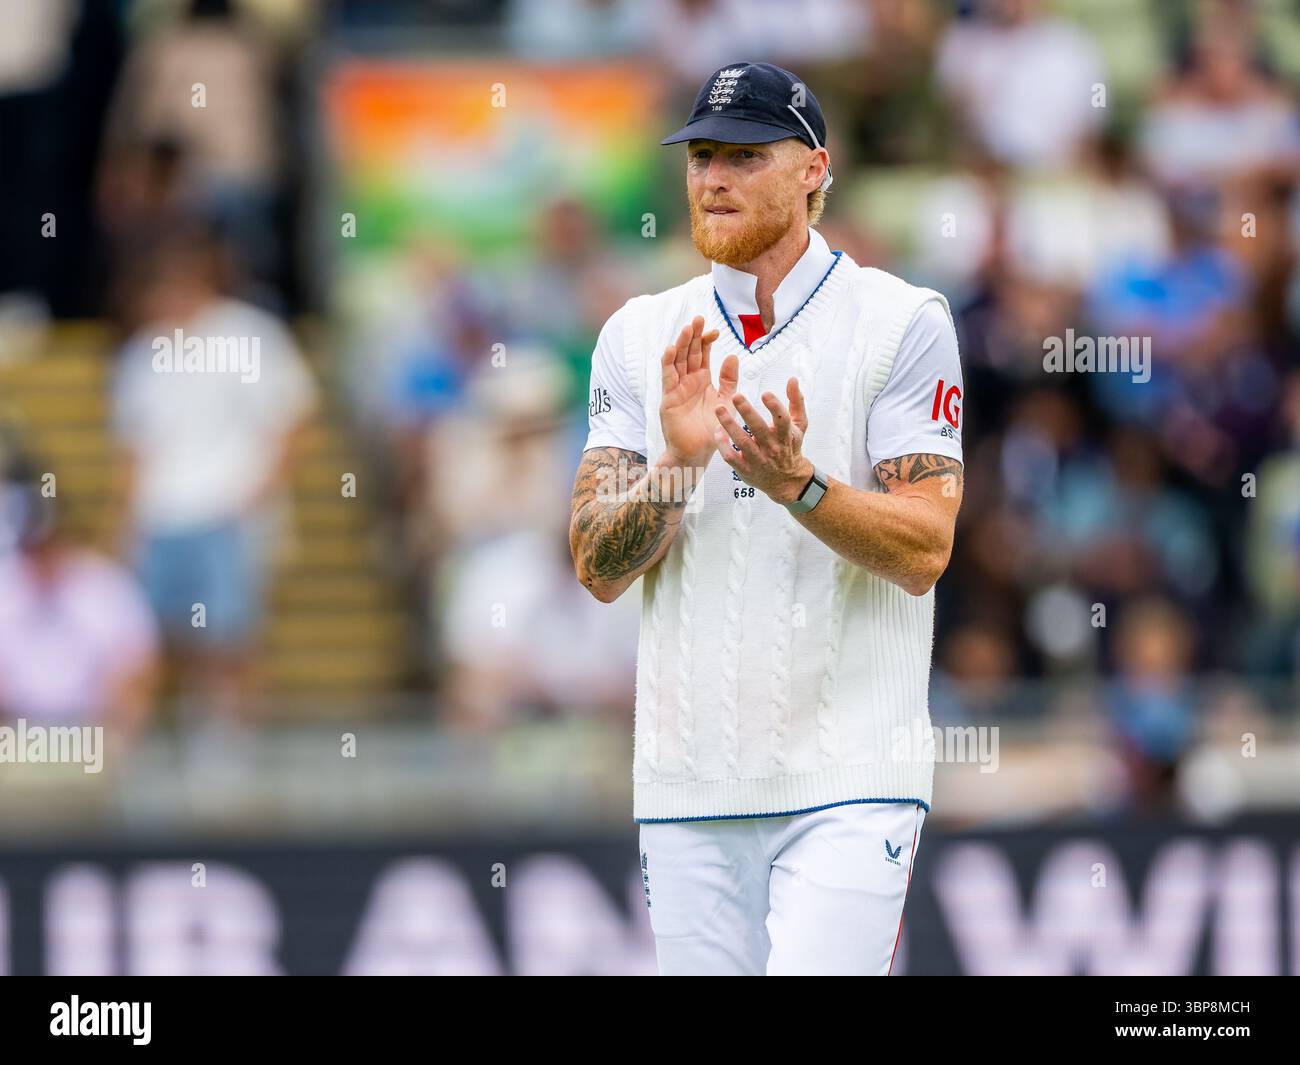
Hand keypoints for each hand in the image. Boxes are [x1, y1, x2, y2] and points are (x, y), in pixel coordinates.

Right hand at [659, 316, 737, 469]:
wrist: (698, 453)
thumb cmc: (712, 429)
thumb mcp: (726, 400)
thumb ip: (729, 380)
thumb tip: (732, 355)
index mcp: (701, 379)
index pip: (702, 354)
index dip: (706, 341)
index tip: (715, 330)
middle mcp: (687, 381)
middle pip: (689, 353)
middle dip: (693, 336)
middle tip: (698, 318)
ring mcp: (676, 388)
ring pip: (677, 361)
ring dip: (681, 344)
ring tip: (687, 328)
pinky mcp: (668, 399)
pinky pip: (667, 378)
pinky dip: (668, 363)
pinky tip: (671, 349)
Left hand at [713, 377, 813, 503]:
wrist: (786, 480)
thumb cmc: (790, 446)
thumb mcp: (799, 425)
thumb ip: (796, 401)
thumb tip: (792, 380)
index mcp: (786, 435)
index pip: (782, 420)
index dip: (775, 407)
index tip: (765, 393)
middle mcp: (772, 447)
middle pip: (759, 429)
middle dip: (747, 412)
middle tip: (736, 396)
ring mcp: (758, 460)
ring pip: (742, 442)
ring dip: (730, 426)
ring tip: (719, 409)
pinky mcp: (746, 470)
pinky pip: (732, 458)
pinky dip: (723, 446)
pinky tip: (717, 431)